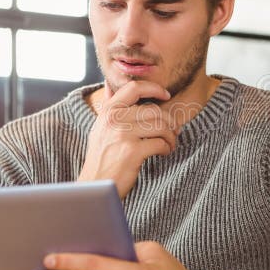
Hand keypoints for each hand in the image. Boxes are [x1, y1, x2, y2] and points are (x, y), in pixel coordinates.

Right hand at [79, 81, 179, 197]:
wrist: (95, 184)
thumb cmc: (100, 157)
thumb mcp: (99, 128)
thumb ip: (108, 108)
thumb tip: (109, 85)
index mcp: (108, 111)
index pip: (134, 88)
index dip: (154, 88)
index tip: (166, 94)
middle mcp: (114, 119)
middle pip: (153, 110)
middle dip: (169, 121)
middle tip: (174, 130)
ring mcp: (123, 135)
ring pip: (160, 126)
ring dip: (170, 136)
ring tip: (170, 143)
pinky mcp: (132, 152)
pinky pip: (160, 143)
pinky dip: (167, 148)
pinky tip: (164, 152)